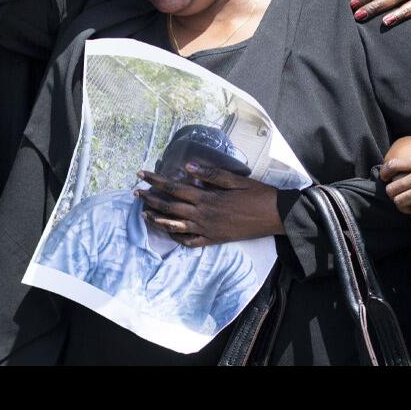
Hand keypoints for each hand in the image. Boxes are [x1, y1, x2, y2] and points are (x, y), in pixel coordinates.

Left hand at [136, 163, 283, 246]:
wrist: (275, 216)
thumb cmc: (257, 194)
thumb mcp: (235, 179)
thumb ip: (210, 175)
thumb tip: (186, 168)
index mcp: (208, 198)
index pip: (174, 188)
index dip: (156, 181)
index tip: (142, 175)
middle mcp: (204, 216)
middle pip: (170, 207)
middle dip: (150, 199)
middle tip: (136, 193)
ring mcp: (207, 230)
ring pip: (175, 227)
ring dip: (157, 220)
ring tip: (144, 213)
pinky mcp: (214, 240)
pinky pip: (190, 242)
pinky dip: (176, 237)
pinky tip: (169, 231)